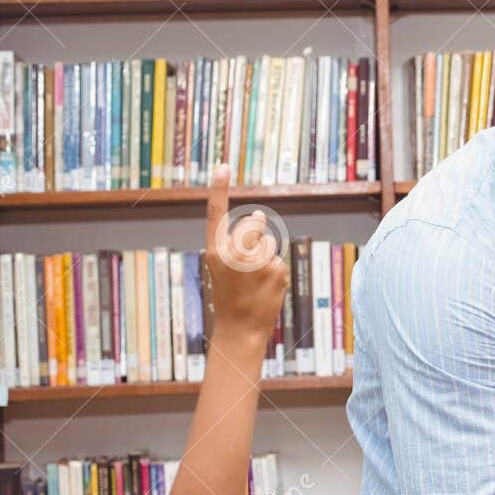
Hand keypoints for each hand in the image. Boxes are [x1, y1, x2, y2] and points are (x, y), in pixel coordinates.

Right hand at [205, 164, 287, 346]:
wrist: (240, 328)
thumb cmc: (230, 296)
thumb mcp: (223, 269)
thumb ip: (236, 241)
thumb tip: (259, 214)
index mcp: (214, 251)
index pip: (216, 214)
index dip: (219, 189)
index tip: (223, 167)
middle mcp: (233, 253)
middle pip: (254, 224)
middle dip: (257, 233)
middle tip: (249, 260)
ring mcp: (256, 262)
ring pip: (270, 243)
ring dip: (267, 256)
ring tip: (255, 280)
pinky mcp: (276, 270)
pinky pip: (279, 260)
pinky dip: (275, 271)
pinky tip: (265, 288)